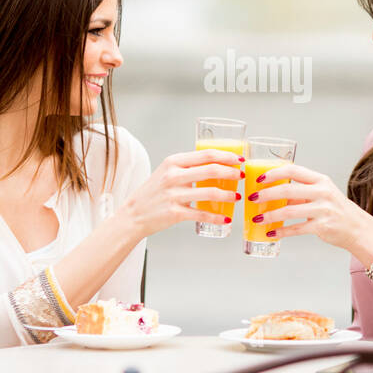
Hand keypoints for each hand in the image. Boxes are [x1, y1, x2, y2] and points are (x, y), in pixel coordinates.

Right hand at [119, 149, 243, 236]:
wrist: (133, 215)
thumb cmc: (152, 194)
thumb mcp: (166, 172)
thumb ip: (186, 167)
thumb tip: (213, 165)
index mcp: (173, 162)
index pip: (206, 154)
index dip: (226, 156)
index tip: (238, 159)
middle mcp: (173, 176)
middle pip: (211, 170)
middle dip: (231, 173)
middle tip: (240, 176)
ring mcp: (174, 195)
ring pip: (210, 192)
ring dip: (228, 195)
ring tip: (236, 197)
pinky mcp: (175, 213)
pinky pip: (202, 214)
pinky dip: (217, 216)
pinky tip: (226, 217)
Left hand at [246, 163, 372, 261]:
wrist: (357, 228)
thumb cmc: (336, 209)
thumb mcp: (321, 194)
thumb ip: (300, 191)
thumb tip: (273, 192)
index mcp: (320, 180)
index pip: (293, 169)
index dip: (274, 173)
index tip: (259, 178)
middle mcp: (322, 192)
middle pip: (288, 189)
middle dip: (266, 194)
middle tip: (253, 198)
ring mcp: (323, 209)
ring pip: (290, 210)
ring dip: (270, 215)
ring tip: (258, 218)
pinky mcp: (322, 226)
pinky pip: (296, 229)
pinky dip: (282, 232)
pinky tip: (271, 233)